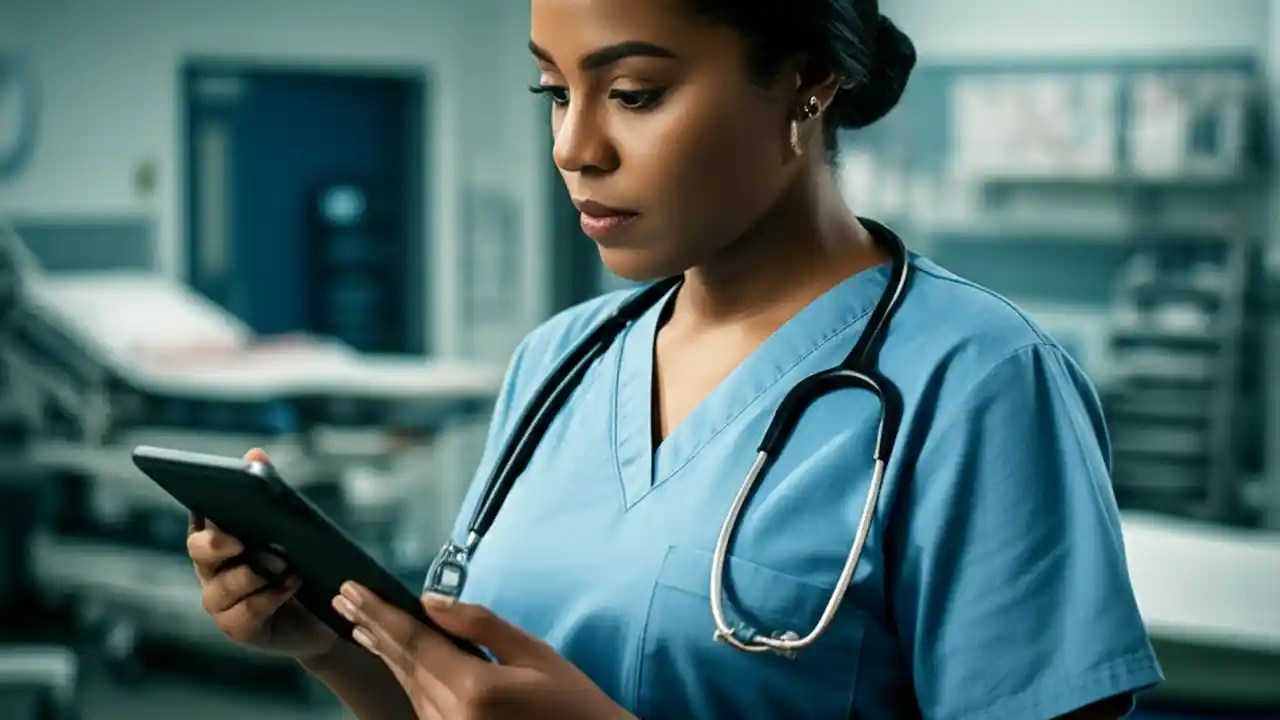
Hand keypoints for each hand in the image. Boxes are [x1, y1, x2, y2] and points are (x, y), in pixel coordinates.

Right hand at [186, 448, 337, 659]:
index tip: (211, 500)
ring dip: (251, 573)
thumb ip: (270, 490)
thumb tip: (254, 453)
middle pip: (199, 551)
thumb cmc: (302, 562)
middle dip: (216, 543)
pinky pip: (245, 613)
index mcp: (219, 538)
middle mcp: (211, 570)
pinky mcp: (237, 628)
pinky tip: (292, 583)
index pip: (200, 518)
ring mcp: (220, 603)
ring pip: (220, 587)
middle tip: (239, 538)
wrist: (325, 613)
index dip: (201, 509)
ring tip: (282, 562)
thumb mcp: (291, 526)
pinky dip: (269, 597)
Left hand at [332, 583, 631, 719]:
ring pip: (407, 685)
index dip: (379, 612)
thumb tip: (430, 601)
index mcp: (474, 689)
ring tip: (360, 623)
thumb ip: (480, 625)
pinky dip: (405, 674)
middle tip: (343, 598)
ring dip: (383, 651)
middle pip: (403, 663)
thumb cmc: (572, 701)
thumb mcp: (535, 653)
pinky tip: (394, 657)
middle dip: (371, 627)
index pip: (414, 642)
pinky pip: (421, 703)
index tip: (352, 590)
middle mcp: (452, 717)